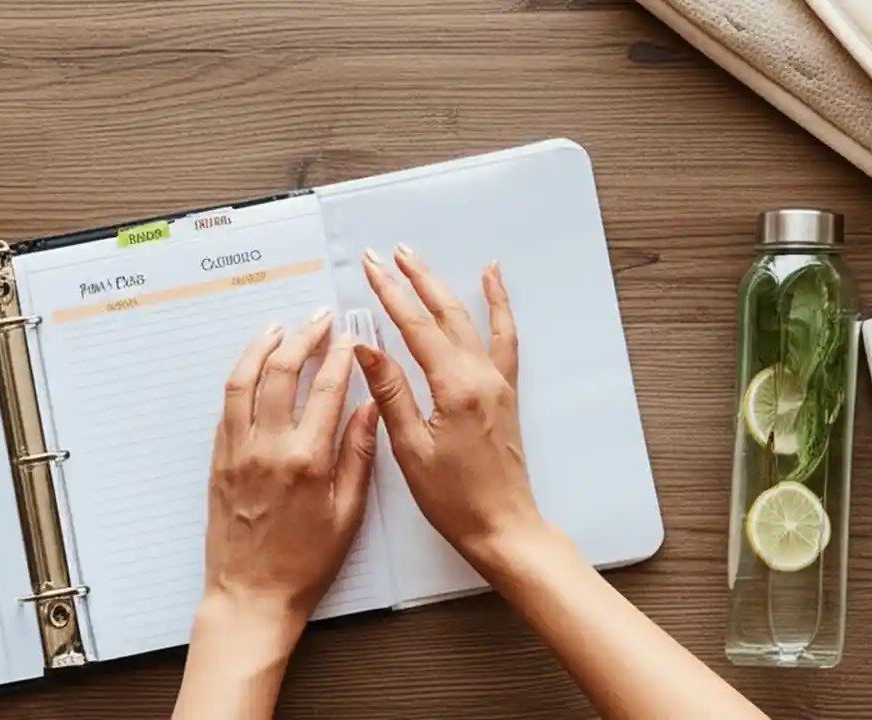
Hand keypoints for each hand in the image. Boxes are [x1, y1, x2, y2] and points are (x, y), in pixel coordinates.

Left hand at [203, 311, 378, 623]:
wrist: (251, 595)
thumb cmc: (306, 562)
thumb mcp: (349, 513)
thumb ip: (360, 455)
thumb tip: (370, 407)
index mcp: (308, 460)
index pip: (328, 389)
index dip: (341, 356)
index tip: (351, 338)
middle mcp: (268, 447)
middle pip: (283, 372)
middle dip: (303, 337)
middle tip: (319, 319)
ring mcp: (237, 450)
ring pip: (244, 380)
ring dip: (262, 346)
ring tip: (280, 327)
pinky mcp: (218, 459)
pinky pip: (226, 406)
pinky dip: (241, 377)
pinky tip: (254, 365)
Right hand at [354, 245, 544, 563]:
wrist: (503, 526)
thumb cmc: (454, 498)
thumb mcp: (410, 448)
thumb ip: (391, 393)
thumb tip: (366, 347)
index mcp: (456, 388)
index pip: (416, 328)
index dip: (391, 294)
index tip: (371, 267)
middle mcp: (482, 376)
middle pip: (444, 313)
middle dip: (414, 280)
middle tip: (388, 253)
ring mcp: (498, 381)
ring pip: (470, 319)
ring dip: (444, 287)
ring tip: (421, 260)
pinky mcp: (505, 392)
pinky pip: (504, 337)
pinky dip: (498, 306)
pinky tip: (493, 281)